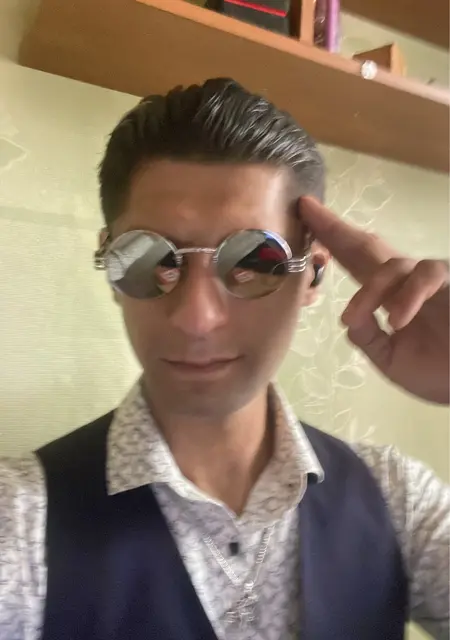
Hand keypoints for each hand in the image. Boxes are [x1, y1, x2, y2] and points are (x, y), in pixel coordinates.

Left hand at [300, 197, 448, 404]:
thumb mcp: (390, 359)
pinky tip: (397, 321)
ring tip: (353, 317)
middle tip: (307, 209)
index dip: (330, 241)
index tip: (302, 218)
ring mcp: (430, 278)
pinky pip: (427, 276)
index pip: (354, 262)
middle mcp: (407, 279)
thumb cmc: (439, 372)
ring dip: (369, 290)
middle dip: (335, 229)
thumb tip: (350, 316)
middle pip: (366, 246)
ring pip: (392, 265)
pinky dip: (407, 297)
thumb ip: (367, 337)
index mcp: (389, 295)